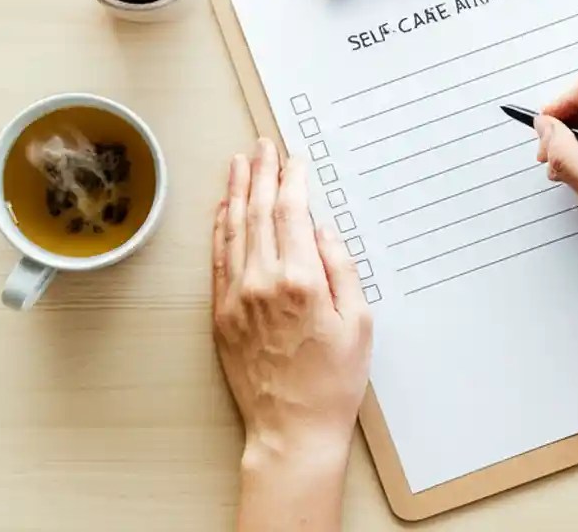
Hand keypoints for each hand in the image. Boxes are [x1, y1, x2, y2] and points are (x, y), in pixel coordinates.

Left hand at [212, 138, 372, 470]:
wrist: (292, 431)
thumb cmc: (333, 383)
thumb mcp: (359, 323)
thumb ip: (341, 269)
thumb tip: (322, 231)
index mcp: (302, 280)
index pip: (292, 213)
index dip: (293, 179)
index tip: (294, 159)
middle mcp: (263, 283)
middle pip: (259, 212)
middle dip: (262, 173)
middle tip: (262, 146)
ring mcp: (237, 298)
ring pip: (233, 229)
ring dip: (236, 191)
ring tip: (240, 164)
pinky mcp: (221, 315)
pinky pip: (218, 259)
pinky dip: (220, 228)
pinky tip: (224, 210)